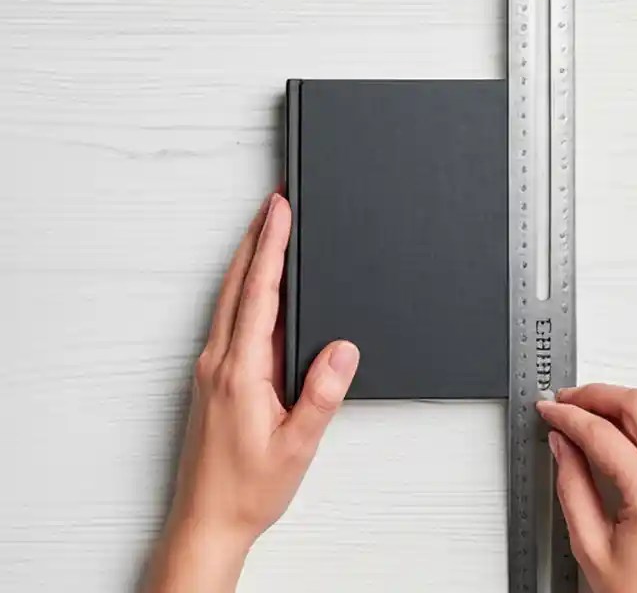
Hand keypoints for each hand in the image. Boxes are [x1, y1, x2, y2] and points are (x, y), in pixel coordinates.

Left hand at [146, 193, 359, 592]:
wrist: (207, 521)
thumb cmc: (248, 489)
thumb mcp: (298, 444)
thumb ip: (322, 393)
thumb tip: (342, 348)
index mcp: (240, 372)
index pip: (259, 294)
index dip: (271, 247)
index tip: (280, 211)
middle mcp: (218, 364)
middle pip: (236, 285)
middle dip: (256, 239)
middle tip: (274, 203)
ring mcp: (211, 371)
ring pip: (228, 300)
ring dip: (247, 261)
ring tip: (266, 232)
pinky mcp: (212, 381)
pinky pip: (227, 321)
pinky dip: (243, 291)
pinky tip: (255, 290)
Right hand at [536, 384, 636, 592]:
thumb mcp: (592, 547)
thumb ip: (573, 486)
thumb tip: (563, 446)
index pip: (602, 433)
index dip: (568, 416)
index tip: (549, 411)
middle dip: (598, 395)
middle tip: (567, 401)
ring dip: (620, 409)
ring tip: (585, 417)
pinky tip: (615, 438)